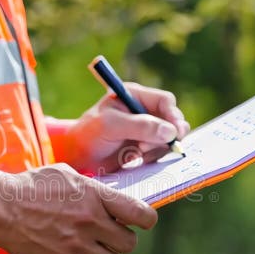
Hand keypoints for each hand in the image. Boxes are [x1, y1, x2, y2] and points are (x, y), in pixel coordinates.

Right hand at [0, 163, 157, 253]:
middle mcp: (90, 222)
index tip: (142, 221)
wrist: (1, 207)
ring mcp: (77, 245)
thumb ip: (94, 189)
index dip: (146, 219)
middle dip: (123, 238)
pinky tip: (75, 252)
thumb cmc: (32, 186)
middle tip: (110, 233)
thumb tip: (113, 200)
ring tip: (92, 244)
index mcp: (95, 196)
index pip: (140, 214)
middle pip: (129, 243)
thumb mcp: (67, 174)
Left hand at [61, 83, 190, 173]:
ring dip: (159, 147)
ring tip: (138, 152)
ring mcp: (145, 129)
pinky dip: (154, 156)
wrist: (79, 158)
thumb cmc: (89, 135)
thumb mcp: (111, 126)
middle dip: (167, 134)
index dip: (173, 115)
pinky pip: (161, 150)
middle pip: (171, 119)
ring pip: (168, 137)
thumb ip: (140, 126)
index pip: (165, 101)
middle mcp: (143, 110)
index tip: (175, 132)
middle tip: (150, 146)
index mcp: (134, 96)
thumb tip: (170, 131)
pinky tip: (138, 158)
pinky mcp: (145, 146)